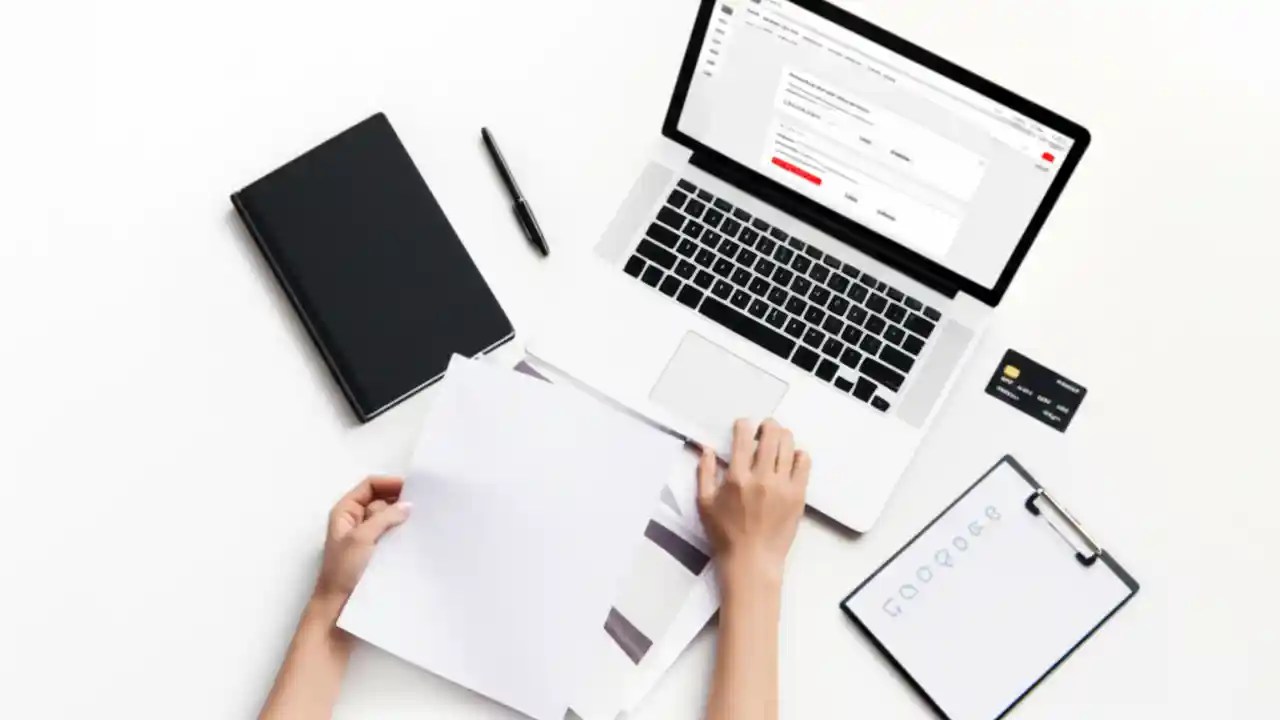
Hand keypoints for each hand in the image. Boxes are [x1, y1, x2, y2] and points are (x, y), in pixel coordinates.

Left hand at [313, 475, 411, 608]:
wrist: (338, 608)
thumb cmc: (343, 570)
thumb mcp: (361, 538)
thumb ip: (384, 518)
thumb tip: (408, 505)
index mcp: (345, 512)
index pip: (370, 486)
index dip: (390, 483)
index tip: (413, 488)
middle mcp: (356, 521)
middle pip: (381, 500)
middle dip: (400, 500)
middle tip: (424, 504)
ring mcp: (367, 538)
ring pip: (389, 519)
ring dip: (403, 518)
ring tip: (425, 519)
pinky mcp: (378, 554)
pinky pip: (393, 536)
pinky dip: (404, 534)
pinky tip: (418, 536)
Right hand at [697, 419, 809, 592]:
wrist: (752, 560)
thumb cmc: (725, 535)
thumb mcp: (704, 503)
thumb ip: (704, 473)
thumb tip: (706, 449)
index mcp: (736, 477)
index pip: (743, 437)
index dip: (743, 425)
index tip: (743, 426)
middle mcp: (761, 477)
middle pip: (770, 435)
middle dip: (767, 425)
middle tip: (764, 429)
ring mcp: (783, 486)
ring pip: (788, 445)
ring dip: (783, 436)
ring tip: (778, 440)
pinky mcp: (798, 495)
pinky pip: (804, 464)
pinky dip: (798, 454)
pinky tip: (792, 458)